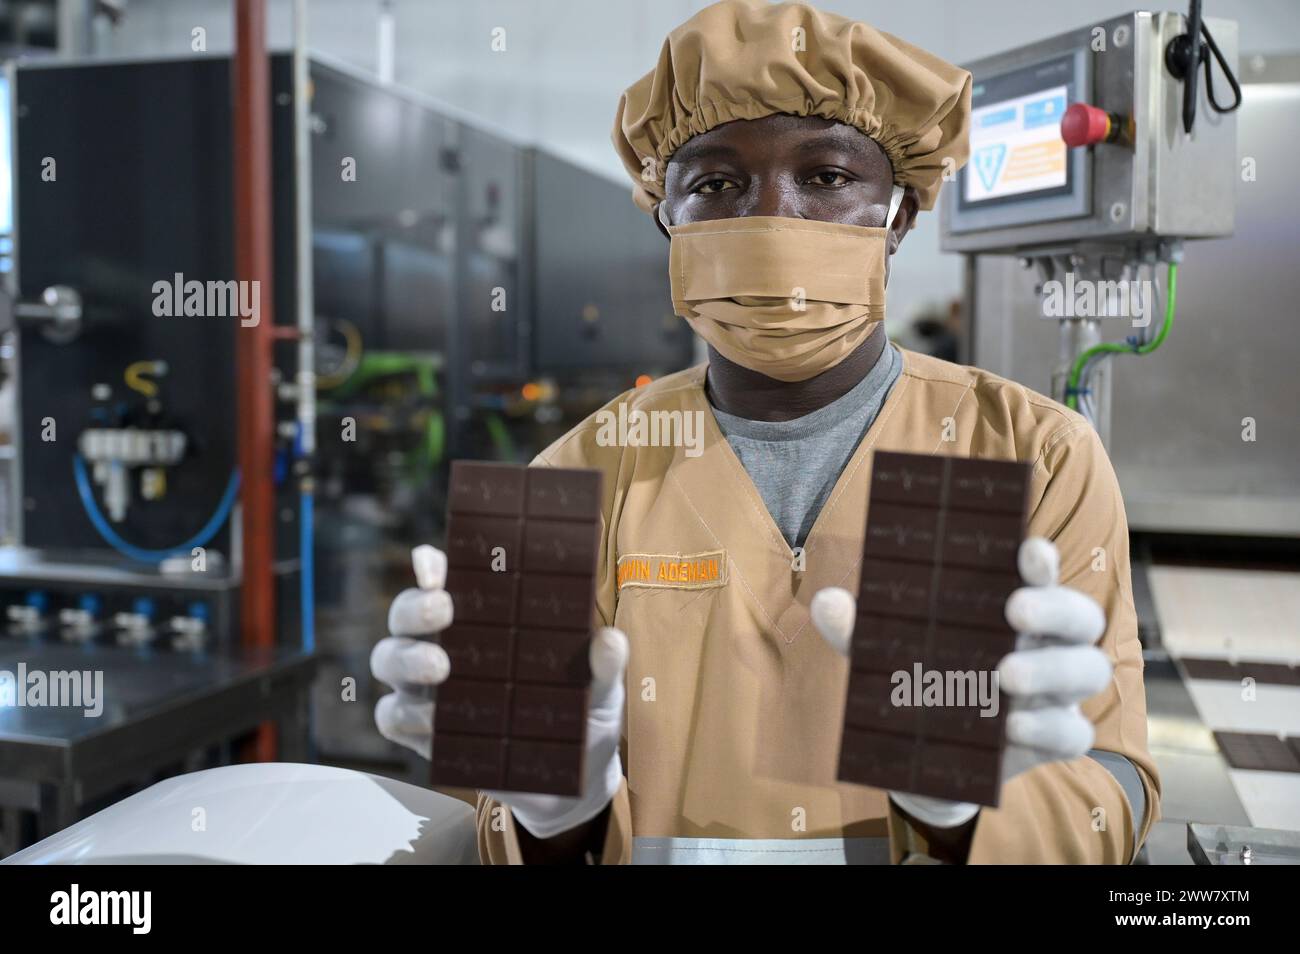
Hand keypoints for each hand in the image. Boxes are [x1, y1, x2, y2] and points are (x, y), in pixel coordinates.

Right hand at [372, 545, 628, 839]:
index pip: (445, 577)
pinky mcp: (423, 734)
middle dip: (415, 606)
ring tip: (440, 668)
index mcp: (484, 617)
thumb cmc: (585, 713)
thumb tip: (609, 640)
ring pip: (388, 658)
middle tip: (444, 610)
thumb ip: (604, 664)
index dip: (431, 564)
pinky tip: (431, 722)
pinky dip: (403, 715)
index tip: (437, 566)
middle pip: (406, 612)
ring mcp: (429, 689)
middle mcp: (447, 643)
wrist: (576, 779)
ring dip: (405, 658)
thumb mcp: (602, 686)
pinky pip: (390, 718)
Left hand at [810, 537, 1110, 828]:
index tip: (1028, 548)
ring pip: (1087, 670)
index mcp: (1013, 607)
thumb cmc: (916, 681)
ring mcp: (1058, 691)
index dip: (1040, 560)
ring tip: (1006, 676)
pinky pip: (1073, 732)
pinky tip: (1012, 727)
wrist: (923, 760)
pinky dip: (1047, 727)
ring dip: (1052, 669)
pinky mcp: (1054, 738)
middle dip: (1055, 608)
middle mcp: (1046, 642)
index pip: (1037, 574)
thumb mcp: (882, 656)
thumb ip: (859, 630)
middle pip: (1081, 617)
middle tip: (1015, 611)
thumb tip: (828, 601)